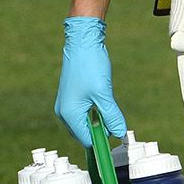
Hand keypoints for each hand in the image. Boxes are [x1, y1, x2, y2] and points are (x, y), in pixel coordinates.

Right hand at [55, 16, 126, 146]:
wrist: (82, 41)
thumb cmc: (90, 65)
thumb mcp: (104, 94)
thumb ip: (112, 116)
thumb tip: (119, 134)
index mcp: (69, 114)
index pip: (87, 140)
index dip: (102, 141)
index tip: (117, 139)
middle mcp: (64, 111)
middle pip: (84, 133)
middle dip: (100, 131)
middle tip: (116, 121)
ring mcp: (66, 103)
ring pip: (84, 122)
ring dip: (99, 120)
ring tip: (109, 108)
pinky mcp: (71, 96)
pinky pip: (83, 112)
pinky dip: (94, 112)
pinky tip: (103, 102)